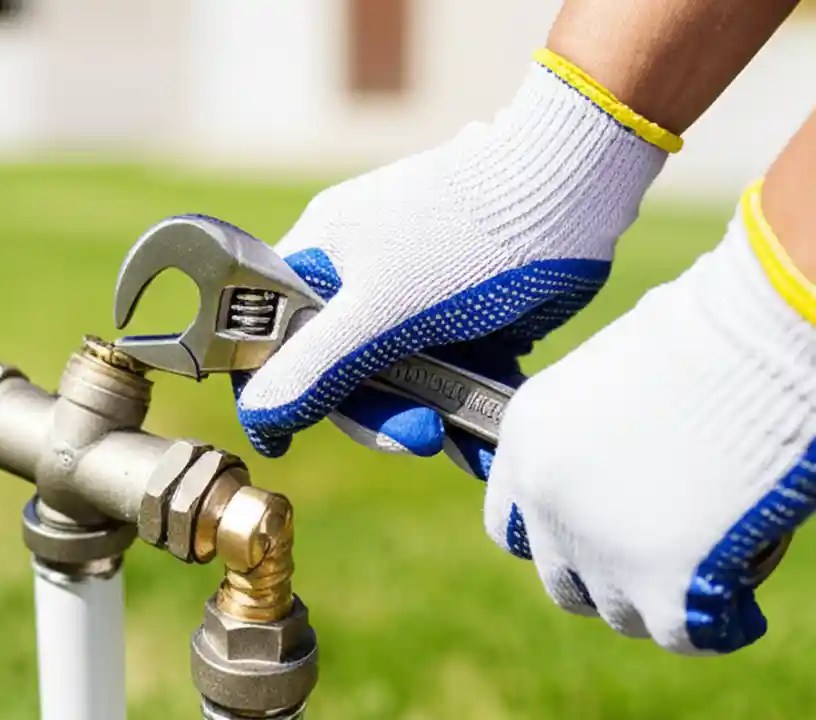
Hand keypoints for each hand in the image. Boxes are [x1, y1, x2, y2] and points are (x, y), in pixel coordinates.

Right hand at [234, 56, 670, 460]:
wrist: (568, 189)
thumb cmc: (465, 235)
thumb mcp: (380, 310)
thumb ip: (315, 367)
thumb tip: (258, 415)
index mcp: (320, 258)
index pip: (273, 335)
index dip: (278, 388)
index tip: (286, 439)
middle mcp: (357, 275)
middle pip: (339, 369)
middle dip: (379, 413)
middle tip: (421, 437)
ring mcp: (409, 295)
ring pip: (397, 379)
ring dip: (427, 417)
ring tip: (465, 440)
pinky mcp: (459, 313)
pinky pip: (444, 371)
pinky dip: (464, 403)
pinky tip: (485, 431)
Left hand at [486, 201, 815, 652]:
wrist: (758, 335)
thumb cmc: (703, 338)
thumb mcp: (608, 384)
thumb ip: (590, 445)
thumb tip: (614, 485)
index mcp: (526, 443)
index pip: (510, 528)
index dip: (554, 540)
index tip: (595, 537)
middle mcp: (545, 498)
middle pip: (562, 581)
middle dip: (607, 580)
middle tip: (659, 562)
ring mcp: (597, 545)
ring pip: (619, 613)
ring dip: (659, 605)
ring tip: (707, 574)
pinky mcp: (661, 581)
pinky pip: (681, 635)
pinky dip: (717, 625)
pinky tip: (742, 606)